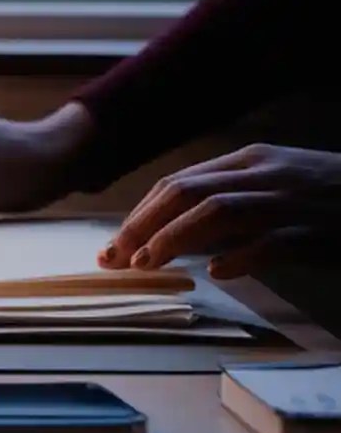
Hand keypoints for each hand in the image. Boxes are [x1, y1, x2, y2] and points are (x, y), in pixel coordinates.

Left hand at [100, 143, 340, 278]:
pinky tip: (217, 272)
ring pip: (218, 211)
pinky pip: (271, 241)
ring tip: (147, 263)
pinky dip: (240, 256)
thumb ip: (226, 200)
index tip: (113, 244)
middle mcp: (262, 174)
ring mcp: (289, 200)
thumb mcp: (273, 185)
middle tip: (116, 257)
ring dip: (175, 237)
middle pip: (186, 192)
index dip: (139, 214)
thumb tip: (171, 231)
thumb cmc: (326, 196)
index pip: (177, 183)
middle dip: (142, 225)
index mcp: (248, 160)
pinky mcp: (315, 230)